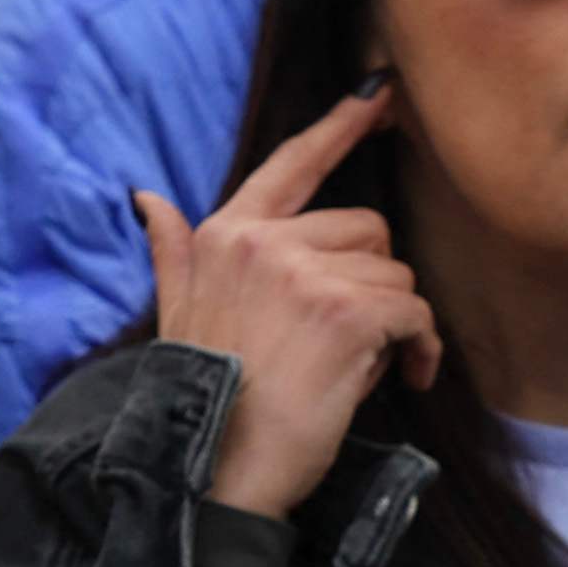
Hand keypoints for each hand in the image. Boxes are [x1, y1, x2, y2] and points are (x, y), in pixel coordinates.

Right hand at [137, 82, 436, 520]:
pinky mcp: (347, 311)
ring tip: (357, 367)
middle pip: (365, 228)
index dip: (341, 126)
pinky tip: (407, 378)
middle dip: (370, 282)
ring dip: (393, 323)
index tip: (382, 96)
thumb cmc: (203, 401)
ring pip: (394, 273)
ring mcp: (305, 273)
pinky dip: (422, 348)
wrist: (212, 470)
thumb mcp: (177, 315)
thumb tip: (145, 198)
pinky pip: (415, 312)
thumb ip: (173, 251)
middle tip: (348, 339)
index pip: (291, 164)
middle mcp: (263, 242)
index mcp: (224, 236)